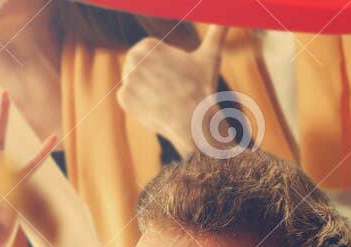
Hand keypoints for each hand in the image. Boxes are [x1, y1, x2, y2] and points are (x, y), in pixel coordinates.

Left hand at [116, 25, 227, 153]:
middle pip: (142, 71)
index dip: (165, 70)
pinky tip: (155, 108)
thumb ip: (217, 34)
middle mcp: (133, 57)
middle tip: (171, 91)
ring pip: (138, 86)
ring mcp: (126, 78)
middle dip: (155, 81)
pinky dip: (141, 106)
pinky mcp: (122, 98)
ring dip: (149, 93)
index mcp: (147, 45)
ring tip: (165, 99)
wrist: (194, 121)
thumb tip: (228, 20)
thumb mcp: (210, 56)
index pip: (150, 57)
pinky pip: (130, 101)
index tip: (176, 79)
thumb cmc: (203, 88)